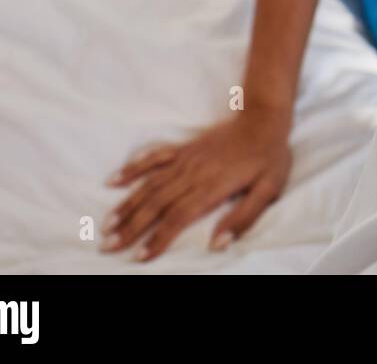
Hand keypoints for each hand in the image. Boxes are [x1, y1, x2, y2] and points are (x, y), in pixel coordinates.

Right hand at [103, 110, 290, 260]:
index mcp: (213, 186)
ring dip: (126, 204)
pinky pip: (153, 158)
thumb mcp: (268, 190)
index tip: (138, 257)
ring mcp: (185, 159)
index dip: (157, 238)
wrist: (265, 118)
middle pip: (156, 204)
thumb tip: (218, 244)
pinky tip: (113, 180)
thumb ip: (244, 218)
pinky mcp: (184, 148)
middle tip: (108, 246)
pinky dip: (132, 169)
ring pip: (149, 184)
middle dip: (131, 227)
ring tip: (106, 224)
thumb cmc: (270, 158)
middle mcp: (193, 173)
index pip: (178, 217)